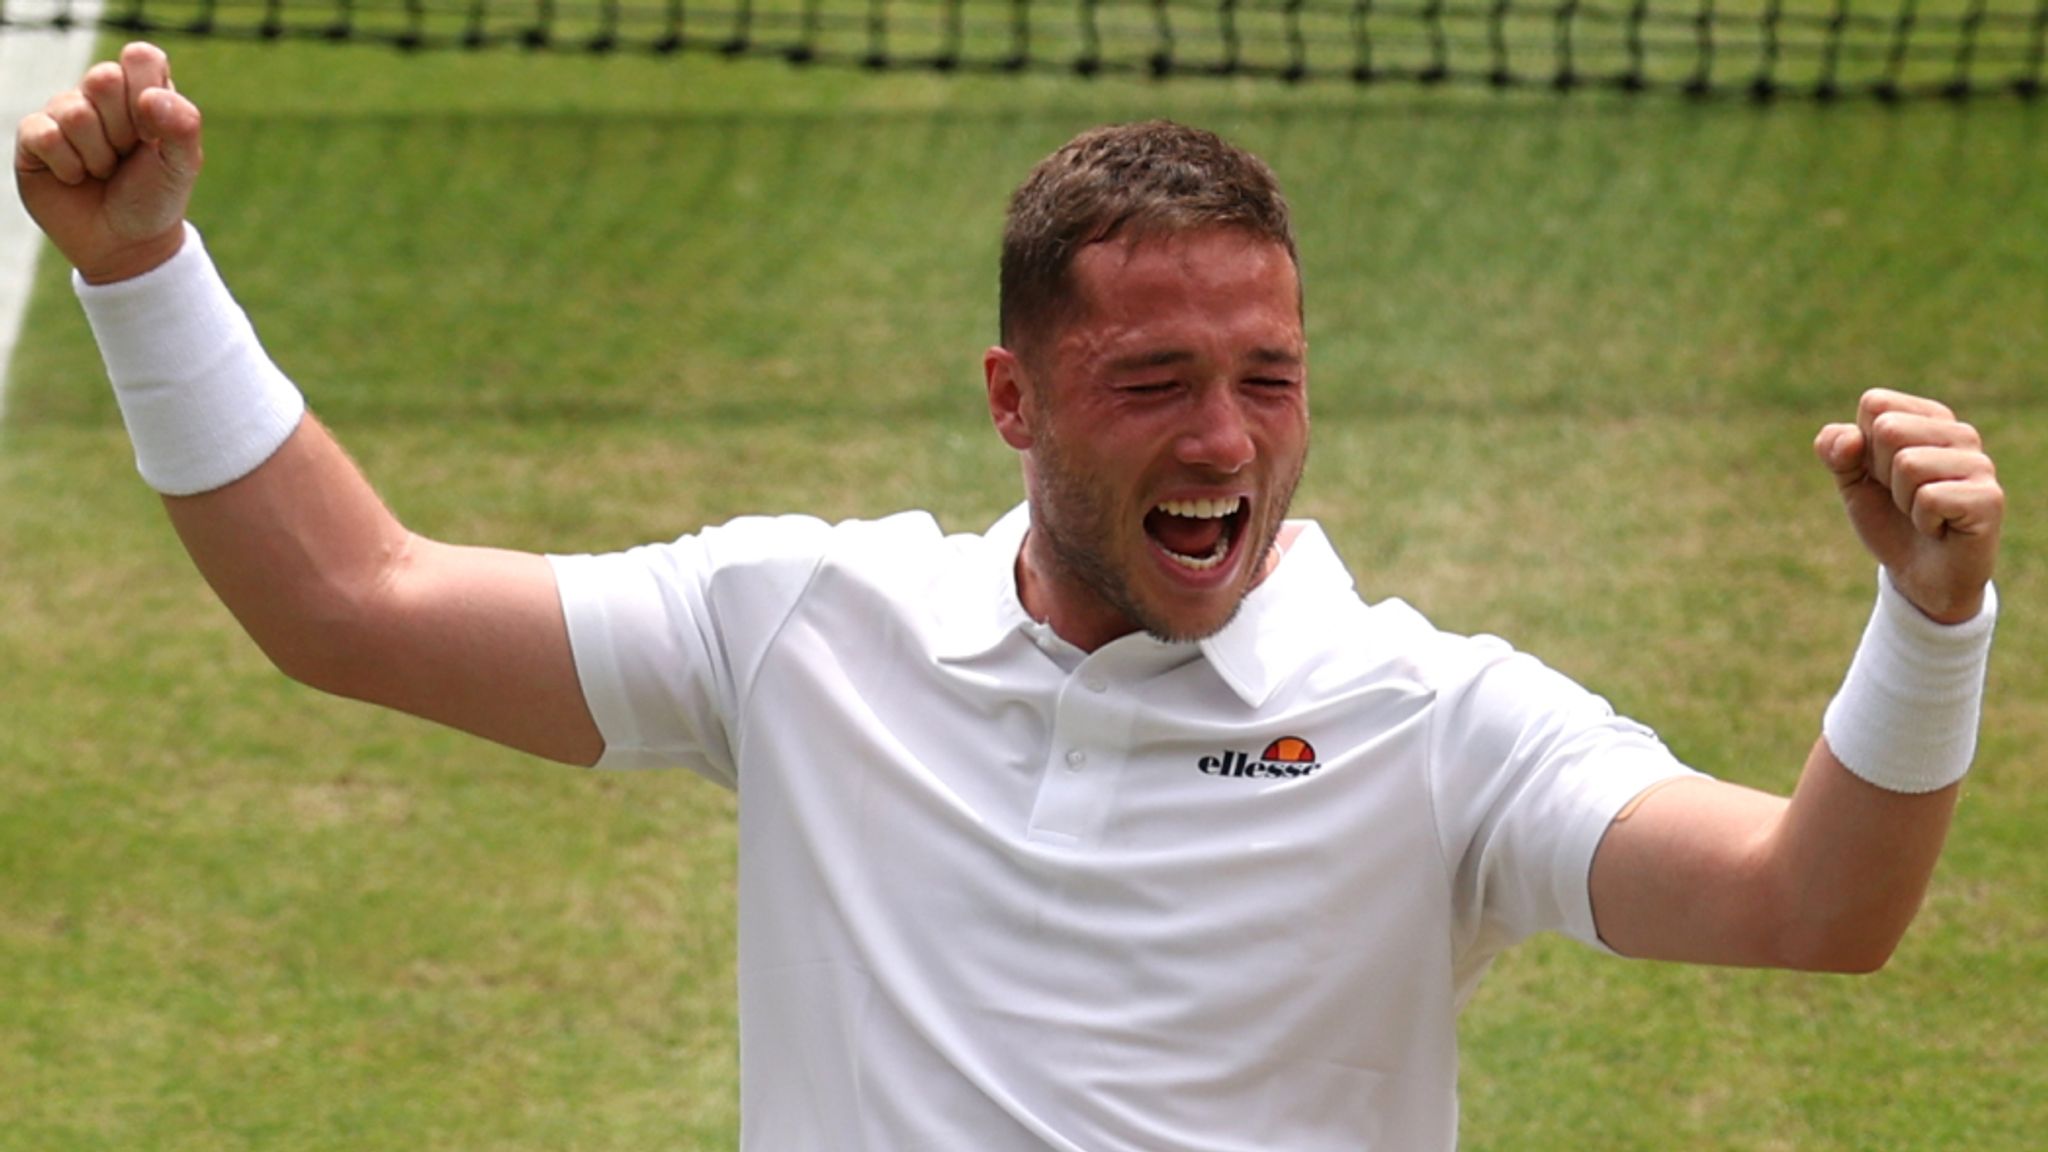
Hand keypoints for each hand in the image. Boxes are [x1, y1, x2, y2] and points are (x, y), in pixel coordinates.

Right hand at [13, 42, 201, 284]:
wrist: (125, 245)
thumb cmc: (155, 199)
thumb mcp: (183, 165)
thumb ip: (182, 125)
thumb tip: (149, 97)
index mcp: (142, 92)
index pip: (139, 57)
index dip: (147, 94)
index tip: (154, 133)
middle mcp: (100, 96)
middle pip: (102, 78)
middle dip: (122, 130)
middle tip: (126, 156)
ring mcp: (63, 113)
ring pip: (73, 111)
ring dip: (97, 155)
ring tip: (103, 172)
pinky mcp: (33, 137)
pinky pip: (43, 134)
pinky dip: (68, 166)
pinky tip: (75, 178)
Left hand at [1816, 389, 2002, 623]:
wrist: (1919, 575)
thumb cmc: (1890, 519)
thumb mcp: (1852, 482)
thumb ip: (1836, 451)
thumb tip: (1850, 437)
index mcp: (1929, 418)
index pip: (1875, 404)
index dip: (1861, 446)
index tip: (1880, 474)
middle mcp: (1960, 433)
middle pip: (1889, 428)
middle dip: (1880, 473)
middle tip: (1903, 497)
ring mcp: (1979, 464)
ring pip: (1908, 463)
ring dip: (1902, 500)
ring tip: (1923, 513)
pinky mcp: (1989, 498)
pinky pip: (1929, 498)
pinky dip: (1922, 521)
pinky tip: (1940, 528)